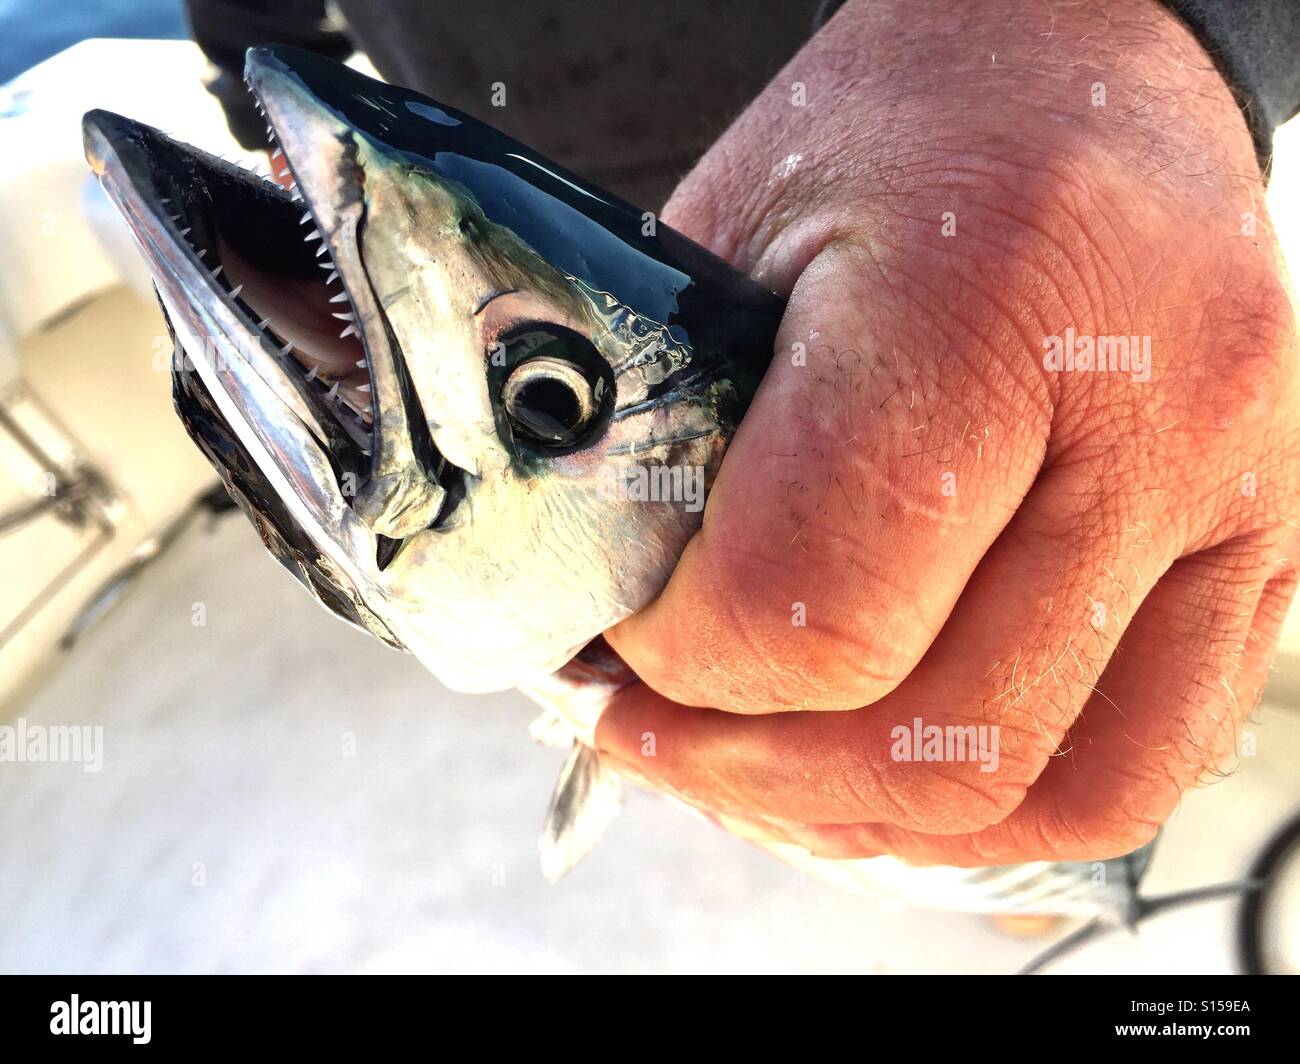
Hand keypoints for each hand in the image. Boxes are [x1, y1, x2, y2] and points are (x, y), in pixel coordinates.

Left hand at [596, 0, 1299, 865]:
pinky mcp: (1263, 551)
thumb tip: (608, 625)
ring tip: (753, 771)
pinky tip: (883, 768)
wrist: (1080, 72)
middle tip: (653, 731)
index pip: (818, 608)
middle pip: (935, 733)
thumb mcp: (729, 241)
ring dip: (866, 815)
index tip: (623, 642)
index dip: (684, 664)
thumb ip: (661, 441)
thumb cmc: (900, 136)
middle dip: (750, 765)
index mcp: (994, 303)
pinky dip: (991, 803)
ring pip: (1046, 787)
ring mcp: (1238, 498)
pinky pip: (1137, 763)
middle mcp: (1155, 415)